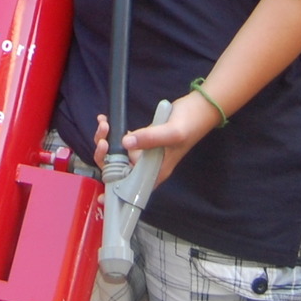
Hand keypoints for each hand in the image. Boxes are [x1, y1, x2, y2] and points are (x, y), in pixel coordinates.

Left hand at [93, 96, 219, 187]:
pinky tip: (105, 120)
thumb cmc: (189, 124)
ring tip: (104, 124)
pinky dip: (110, 133)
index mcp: (155, 172)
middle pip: (119, 169)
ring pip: (117, 154)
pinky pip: (121, 140)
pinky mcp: (141, 140)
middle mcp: (147, 166)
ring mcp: (144, 152)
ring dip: (105, 141)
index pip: (131, 188)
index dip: (115, 190)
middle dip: (106, 156)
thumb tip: (125, 142)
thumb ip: (150, 138)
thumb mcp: (171, 133)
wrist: (199, 108)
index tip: (102, 193)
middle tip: (103, 140)